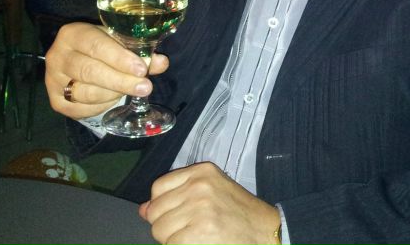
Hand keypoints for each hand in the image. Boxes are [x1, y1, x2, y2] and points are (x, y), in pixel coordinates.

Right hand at [45, 22, 168, 118]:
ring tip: (132, 90)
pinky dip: (101, 105)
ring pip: (85, 92)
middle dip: (121, 81)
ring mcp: (52, 80)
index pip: (96, 46)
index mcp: (72, 34)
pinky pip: (80, 109)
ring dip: (114, 93)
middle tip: (145, 87)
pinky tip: (114, 98)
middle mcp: (57, 56)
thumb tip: (161, 62)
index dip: (119, 59)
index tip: (141, 69)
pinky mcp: (56, 101)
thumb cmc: (102, 47)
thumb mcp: (118, 42)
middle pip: (89, 71)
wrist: (76, 59)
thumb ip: (139, 52)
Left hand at [139, 163, 280, 244]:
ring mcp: (199, 208)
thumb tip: (143, 209)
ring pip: (160, 230)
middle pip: (155, 211)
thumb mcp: (211, 192)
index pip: (158, 187)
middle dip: (166, 225)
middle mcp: (199, 186)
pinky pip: (171, 244)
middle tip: (189, 229)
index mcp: (202, 171)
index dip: (162, 206)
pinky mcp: (199, 231)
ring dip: (172, 239)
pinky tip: (198, 243)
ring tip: (195, 236)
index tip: (176, 214)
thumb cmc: (239, 213)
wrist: (266, 231)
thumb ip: (177, 195)